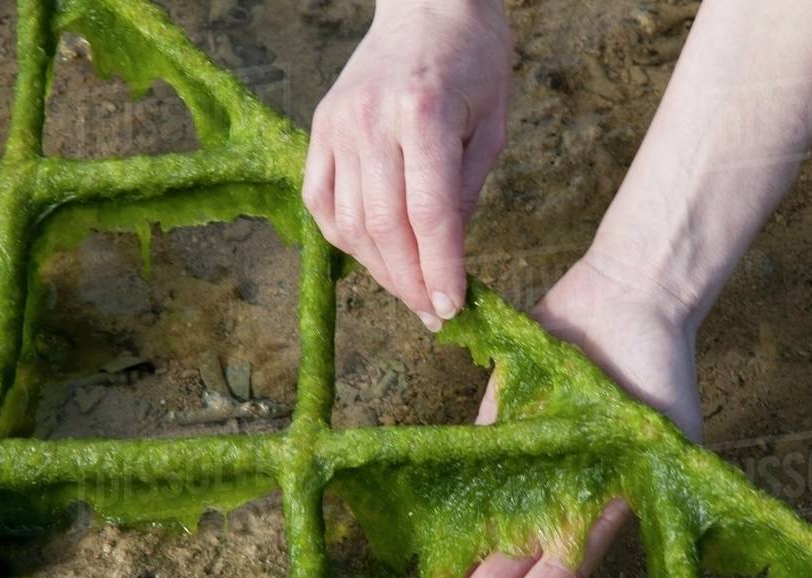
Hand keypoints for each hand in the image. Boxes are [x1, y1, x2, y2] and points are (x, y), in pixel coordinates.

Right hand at [302, 0, 511, 331]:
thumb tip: (448, 261)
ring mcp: (337, 126)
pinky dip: (345, 240)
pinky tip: (374, 257)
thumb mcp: (492, 127)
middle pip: (385, 228)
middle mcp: (370, 122)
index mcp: (423, 116)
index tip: (451, 308)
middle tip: (433, 313)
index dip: (440, 271)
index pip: (429, 216)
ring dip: (380, 270)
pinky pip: (321, 203)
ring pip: (350, 224)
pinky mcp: (318, 130)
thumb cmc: (473, 62)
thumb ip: (466, 194)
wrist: (427, 6)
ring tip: (410, 291)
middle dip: (410, 282)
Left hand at [432, 252, 704, 577]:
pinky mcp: (505, 425)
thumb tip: (571, 545)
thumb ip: (620, 489)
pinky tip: (433, 534)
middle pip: (521, 555)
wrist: (630, 300)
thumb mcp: (654, 440)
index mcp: (607, 504)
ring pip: (494, 522)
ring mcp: (534, 460)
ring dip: (467, 563)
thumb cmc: (657, 370)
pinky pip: (476, 470)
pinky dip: (455, 503)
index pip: (563, 567)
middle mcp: (567, 490)